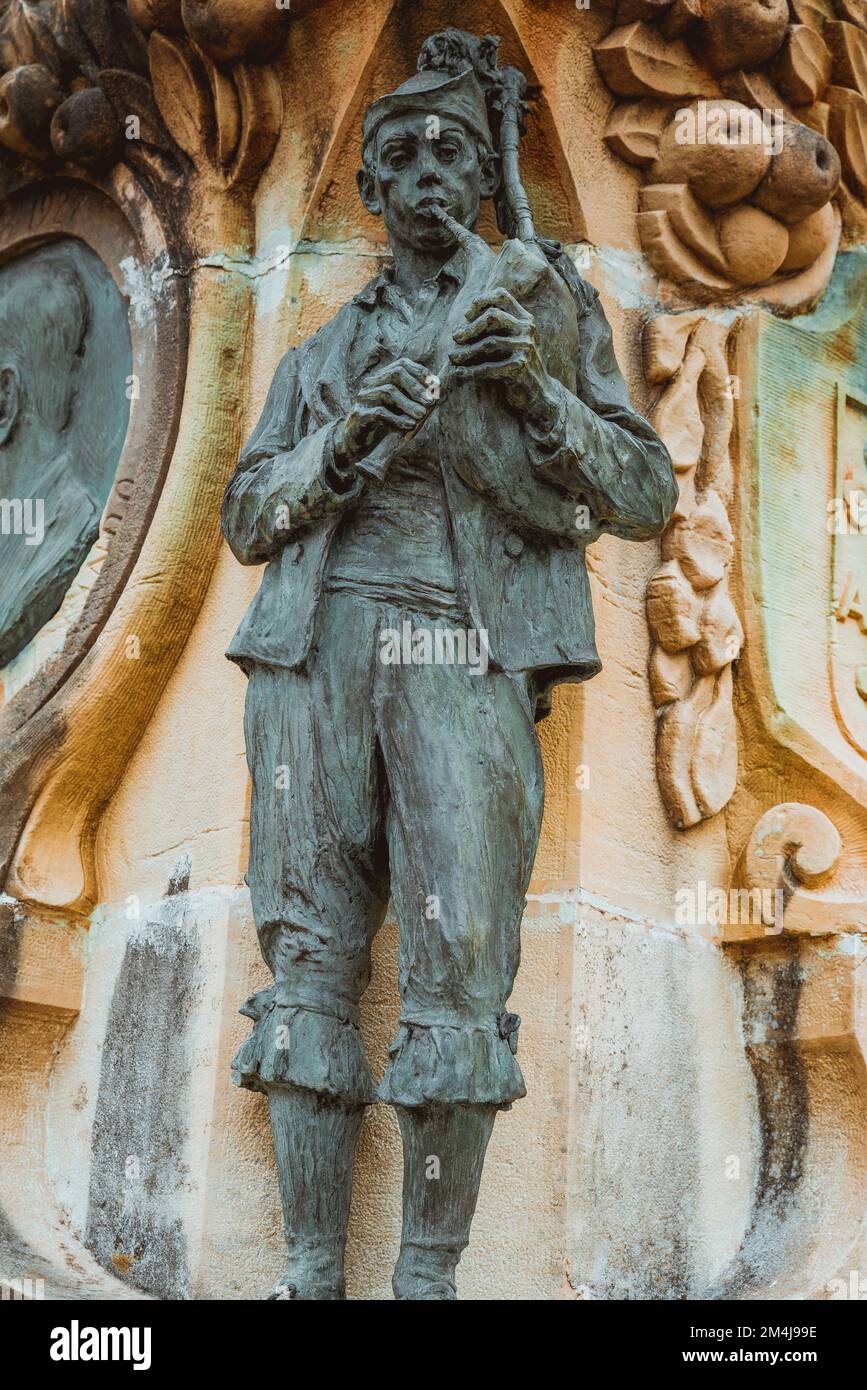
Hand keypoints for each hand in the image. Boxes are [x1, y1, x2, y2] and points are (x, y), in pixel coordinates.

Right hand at [333, 357, 434, 466]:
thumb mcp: (399, 408)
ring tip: (421, 415)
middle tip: (430, 402)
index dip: (420, 373)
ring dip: (409, 404)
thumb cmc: (382, 424)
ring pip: (388, 392)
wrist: (356, 442)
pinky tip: (408, 425)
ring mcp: (363, 398)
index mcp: (381, 378)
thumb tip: (436, 389)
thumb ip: (413, 398)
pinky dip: (397, 419)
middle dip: (416, 387)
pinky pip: (380, 413)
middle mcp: (370, 383)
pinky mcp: (359, 415)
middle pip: (395, 374)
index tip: (434, 386)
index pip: (402, 365)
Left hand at [449, 288, 559, 429]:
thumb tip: (465, 318)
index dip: (481, 301)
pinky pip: (488, 367)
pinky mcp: (519, 367)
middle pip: (493, 316)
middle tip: (455, 338)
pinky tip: (459, 373)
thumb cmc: (518, 365)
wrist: (539, 393)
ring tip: (452, 357)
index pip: (502, 295)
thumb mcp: (512, 340)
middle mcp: (527, 329)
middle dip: (470, 327)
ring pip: (488, 343)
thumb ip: (498, 327)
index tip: (466, 316)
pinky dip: (471, 371)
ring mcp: (525, 347)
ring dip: (466, 352)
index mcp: (525, 318)